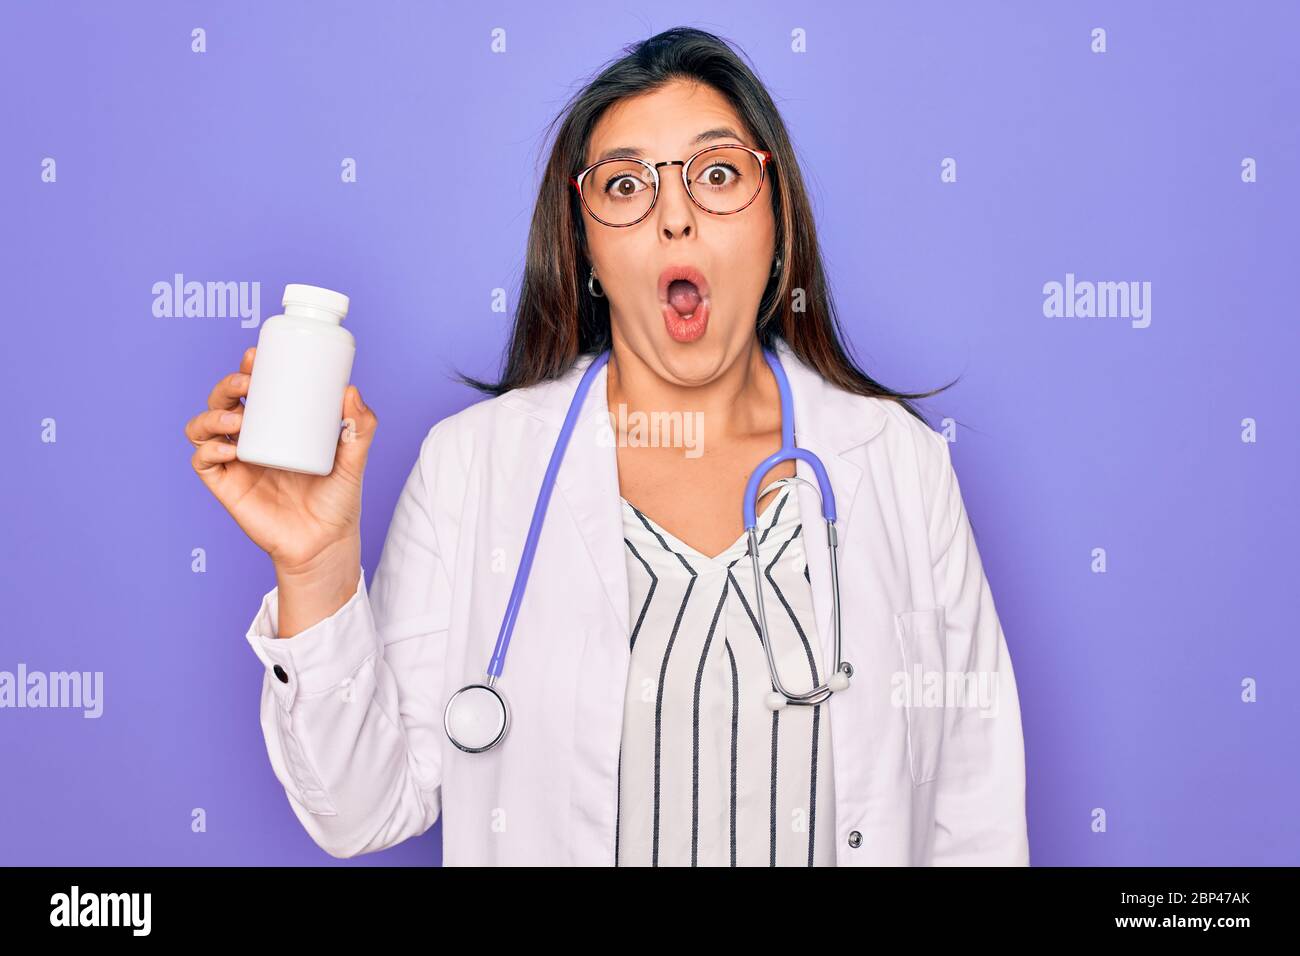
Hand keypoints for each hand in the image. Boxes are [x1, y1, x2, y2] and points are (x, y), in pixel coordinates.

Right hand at [185, 346, 376, 576]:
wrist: (326, 543)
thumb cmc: (338, 499)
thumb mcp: (354, 459)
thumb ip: (361, 428)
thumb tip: (351, 392)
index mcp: (276, 425)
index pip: (253, 389)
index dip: (246, 369)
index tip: (254, 355)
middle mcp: (251, 439)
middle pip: (222, 401)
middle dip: (226, 385)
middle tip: (247, 384)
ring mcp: (235, 463)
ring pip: (204, 426)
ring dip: (212, 415)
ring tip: (238, 419)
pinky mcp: (226, 487)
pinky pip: (203, 462)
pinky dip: (208, 451)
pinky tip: (228, 450)